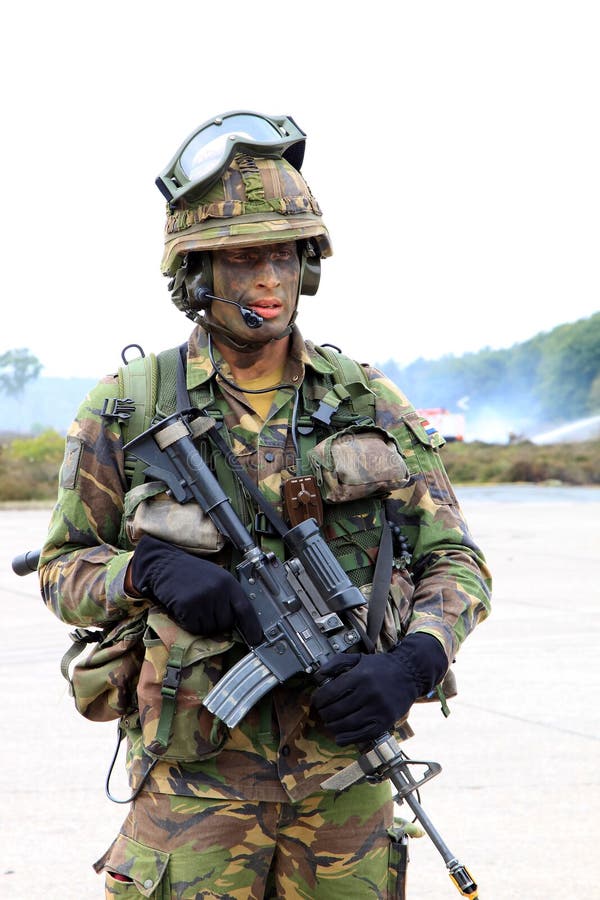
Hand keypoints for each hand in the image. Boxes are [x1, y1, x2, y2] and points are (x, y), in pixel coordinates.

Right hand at [130, 535, 261, 643]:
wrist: (165, 565)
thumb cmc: (192, 573)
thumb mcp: (216, 578)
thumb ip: (228, 597)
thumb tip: (238, 622)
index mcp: (228, 583)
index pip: (245, 609)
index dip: (252, 626)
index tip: (256, 639)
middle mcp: (218, 591)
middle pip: (226, 623)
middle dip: (217, 622)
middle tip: (205, 608)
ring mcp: (203, 599)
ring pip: (210, 628)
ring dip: (201, 623)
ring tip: (194, 605)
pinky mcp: (188, 607)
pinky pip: (194, 628)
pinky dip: (188, 623)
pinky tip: (184, 608)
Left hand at [311, 633, 447, 745]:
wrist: (409, 674)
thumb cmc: (381, 667)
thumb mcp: (358, 658)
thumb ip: (336, 663)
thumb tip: (318, 675)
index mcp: (360, 676)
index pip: (330, 692)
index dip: (318, 699)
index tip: (316, 701)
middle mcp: (369, 693)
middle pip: (336, 710)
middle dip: (324, 713)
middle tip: (322, 712)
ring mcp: (377, 709)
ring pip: (346, 724)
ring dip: (332, 726)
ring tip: (330, 722)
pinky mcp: (384, 722)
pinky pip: (361, 735)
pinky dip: (347, 738)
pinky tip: (339, 736)